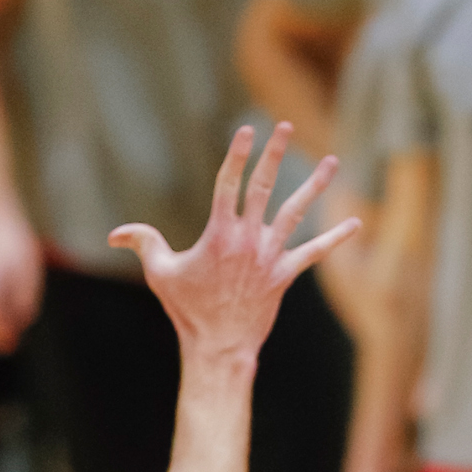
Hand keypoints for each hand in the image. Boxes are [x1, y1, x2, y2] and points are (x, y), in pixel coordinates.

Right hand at [110, 123, 358, 364]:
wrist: (219, 345)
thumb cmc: (187, 309)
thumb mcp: (160, 273)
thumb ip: (143, 243)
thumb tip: (116, 233)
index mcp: (219, 232)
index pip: (228, 183)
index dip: (237, 154)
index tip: (246, 130)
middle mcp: (248, 238)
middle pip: (263, 186)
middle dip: (275, 154)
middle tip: (286, 126)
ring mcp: (270, 255)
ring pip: (297, 213)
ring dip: (315, 185)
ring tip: (333, 161)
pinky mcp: (286, 274)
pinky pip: (315, 252)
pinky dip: (335, 238)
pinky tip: (356, 222)